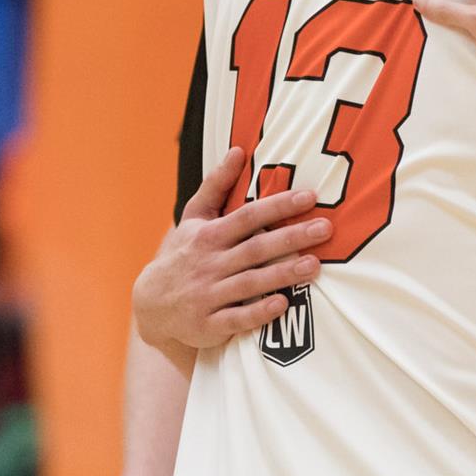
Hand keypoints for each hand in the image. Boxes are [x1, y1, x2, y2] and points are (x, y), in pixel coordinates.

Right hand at [132, 148, 328, 350]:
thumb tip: (238, 150)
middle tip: (325, 229)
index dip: (278, 206)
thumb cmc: (183, 253)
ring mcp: (208, 295)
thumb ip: (217, 185)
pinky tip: (282, 304)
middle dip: (291, 238)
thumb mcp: (193, 217)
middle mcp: (209, 263)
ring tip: (314, 265)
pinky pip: (236, 319)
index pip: (248, 217)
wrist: (150, 304)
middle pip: (255, 248)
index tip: (309, 197)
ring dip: (282, 274)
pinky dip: (258, 312)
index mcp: (209, 235)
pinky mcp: (208, 325)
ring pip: (250, 283)